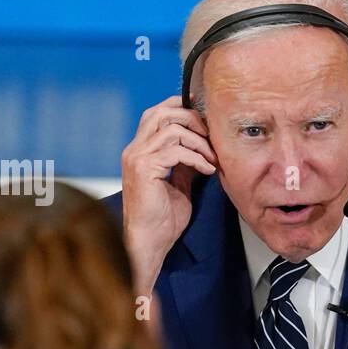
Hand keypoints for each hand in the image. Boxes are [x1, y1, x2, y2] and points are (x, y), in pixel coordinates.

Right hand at [120, 95, 217, 294]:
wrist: (150, 241)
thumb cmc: (161, 220)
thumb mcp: (177, 184)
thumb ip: (183, 164)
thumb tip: (199, 149)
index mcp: (139, 151)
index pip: (156, 114)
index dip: (179, 107)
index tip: (203, 111)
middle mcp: (135, 150)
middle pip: (162, 113)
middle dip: (192, 118)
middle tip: (211, 135)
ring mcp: (137, 157)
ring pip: (172, 129)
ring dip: (199, 141)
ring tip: (212, 159)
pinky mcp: (145, 168)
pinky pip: (177, 151)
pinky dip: (197, 158)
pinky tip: (207, 170)